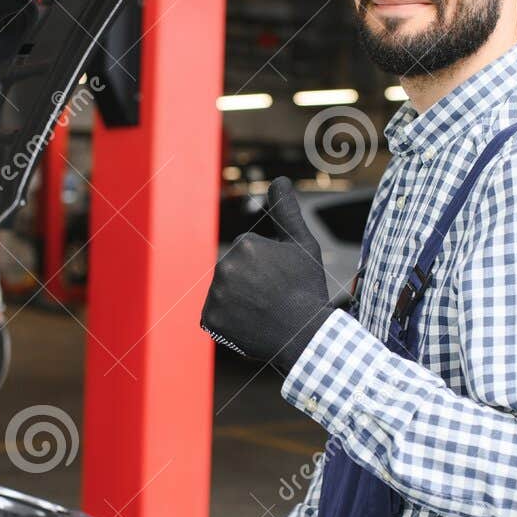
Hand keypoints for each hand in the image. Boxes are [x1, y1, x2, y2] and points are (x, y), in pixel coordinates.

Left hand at [201, 178, 332, 370]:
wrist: (305, 336)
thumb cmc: (307, 289)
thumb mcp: (302, 245)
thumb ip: (286, 211)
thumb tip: (279, 179)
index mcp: (245, 245)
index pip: (250, 256)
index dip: (269, 271)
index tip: (283, 284)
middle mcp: (224, 267)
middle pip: (235, 274)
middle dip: (251, 285)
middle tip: (274, 301)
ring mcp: (215, 295)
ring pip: (225, 294)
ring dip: (239, 303)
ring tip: (263, 314)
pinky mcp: (210, 320)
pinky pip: (216, 317)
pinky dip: (229, 323)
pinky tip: (249, 326)